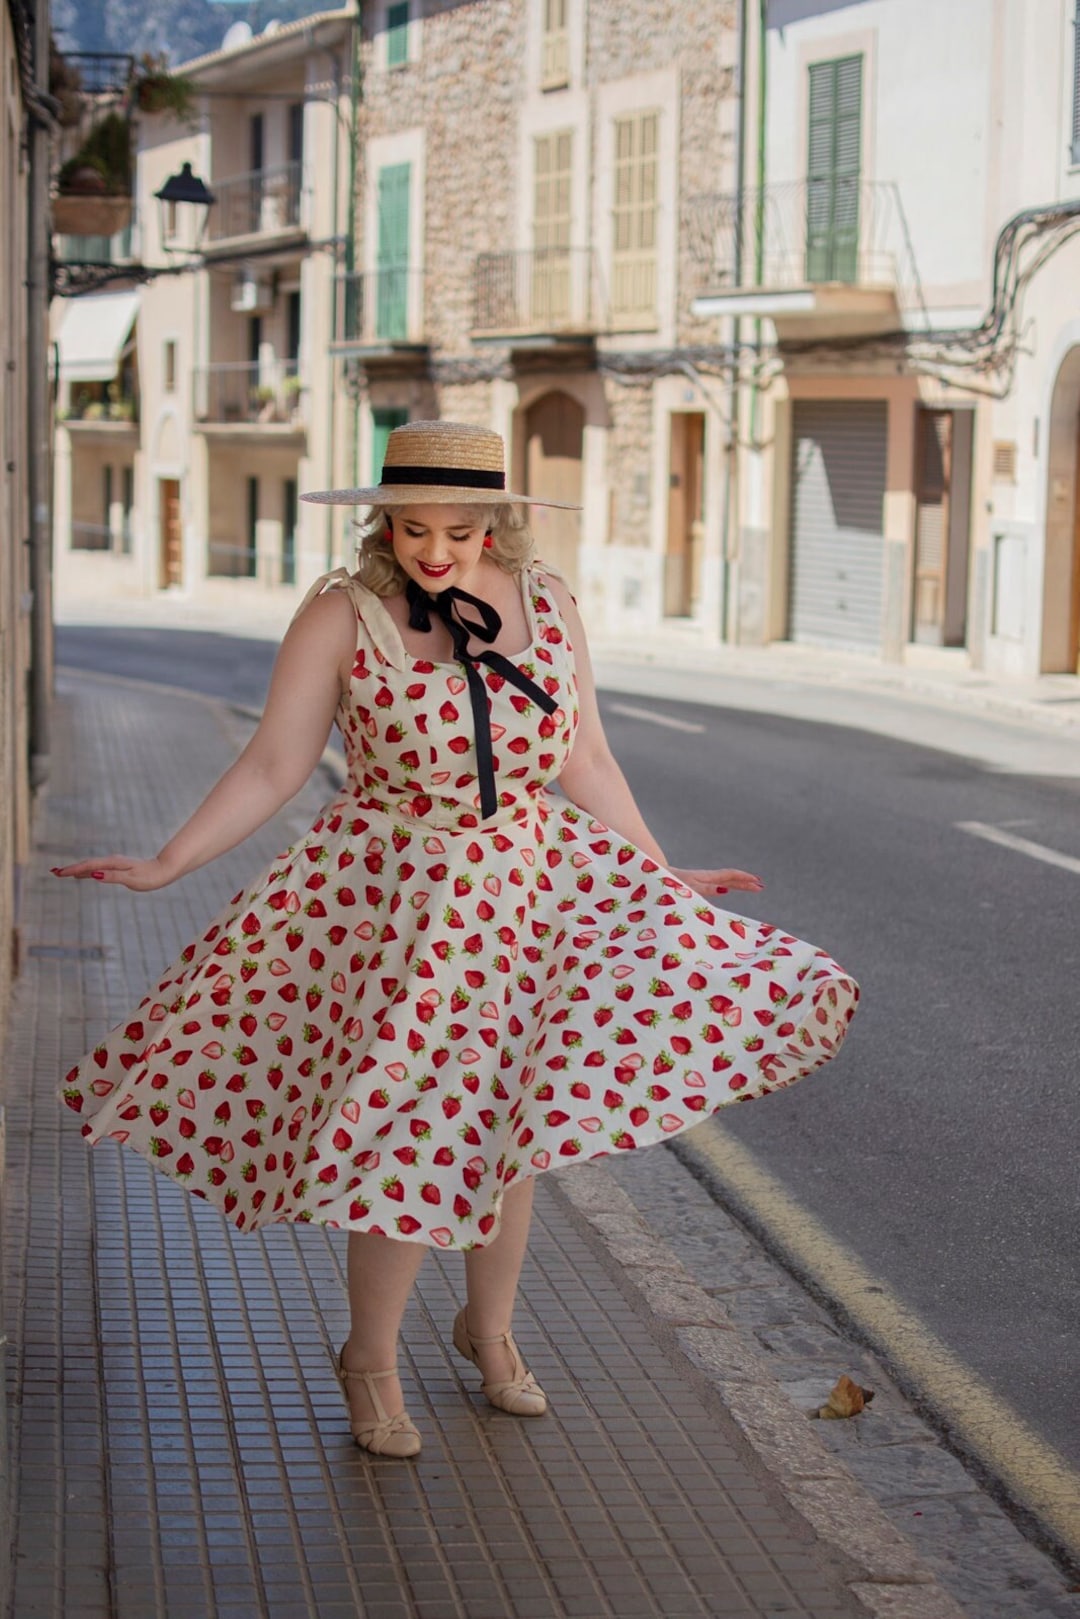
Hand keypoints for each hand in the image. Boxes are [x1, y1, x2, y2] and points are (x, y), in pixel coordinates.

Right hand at [51, 855, 173, 891]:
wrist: (164, 870)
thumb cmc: (150, 877)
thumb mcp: (132, 879)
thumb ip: (112, 876)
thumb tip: (94, 874)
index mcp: (113, 863)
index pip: (89, 866)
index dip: (73, 869)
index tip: (59, 873)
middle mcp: (112, 861)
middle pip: (87, 864)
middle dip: (70, 868)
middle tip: (54, 872)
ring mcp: (114, 864)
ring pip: (91, 866)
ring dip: (77, 869)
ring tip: (63, 873)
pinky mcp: (117, 867)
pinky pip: (98, 868)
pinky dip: (87, 871)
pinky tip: (83, 875)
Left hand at [667, 866, 763, 899]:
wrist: (651, 875)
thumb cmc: (668, 883)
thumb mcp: (687, 887)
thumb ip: (705, 888)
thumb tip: (725, 889)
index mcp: (705, 877)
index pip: (730, 876)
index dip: (744, 879)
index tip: (758, 883)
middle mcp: (704, 877)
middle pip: (730, 878)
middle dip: (745, 882)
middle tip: (761, 886)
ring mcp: (699, 880)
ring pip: (723, 881)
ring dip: (737, 883)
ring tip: (750, 886)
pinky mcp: (693, 884)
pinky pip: (715, 885)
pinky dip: (726, 886)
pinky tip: (726, 889)